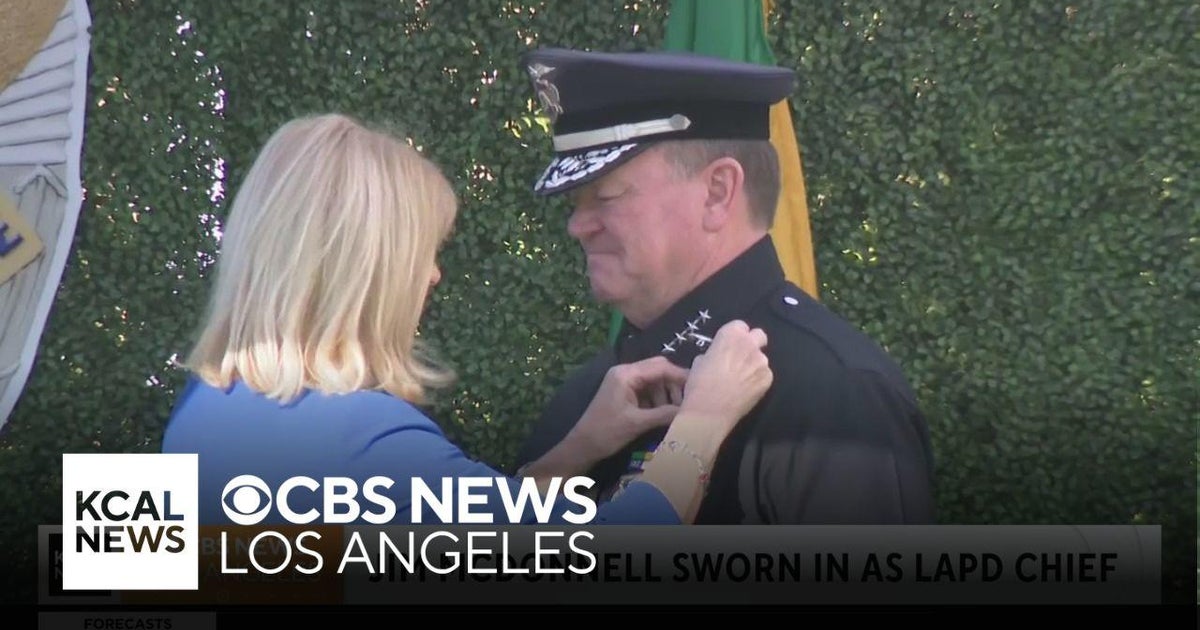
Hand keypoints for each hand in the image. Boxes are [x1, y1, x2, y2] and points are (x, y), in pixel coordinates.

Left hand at [565, 356, 688, 462]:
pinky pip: (647, 390)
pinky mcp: (625, 393)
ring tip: (675, 412)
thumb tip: (690, 411)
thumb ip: (664, 414)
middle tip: (687, 403)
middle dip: (674, 385)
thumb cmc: (607, 432)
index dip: (680, 375)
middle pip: (658, 370)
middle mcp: (626, 372)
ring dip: (666, 395)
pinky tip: (664, 413)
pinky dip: (658, 400)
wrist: (583, 446)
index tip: (698, 387)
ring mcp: (625, 382)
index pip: (660, 367)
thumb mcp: (637, 423)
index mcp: (626, 374)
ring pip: (655, 381)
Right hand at [678, 320, 772, 429]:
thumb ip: (715, 352)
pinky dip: (757, 380)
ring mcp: (762, 362)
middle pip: (758, 335)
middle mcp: (750, 344)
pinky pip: (764, 375)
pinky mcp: (768, 379)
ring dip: (753, 365)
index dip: (735, 336)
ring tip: (741, 380)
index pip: (740, 326)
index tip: (730, 346)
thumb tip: (721, 356)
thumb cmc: (699, 384)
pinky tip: (746, 390)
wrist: (709, 411)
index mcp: (731, 334)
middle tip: (742, 357)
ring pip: (761, 358)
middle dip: (752, 343)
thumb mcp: (700, 361)